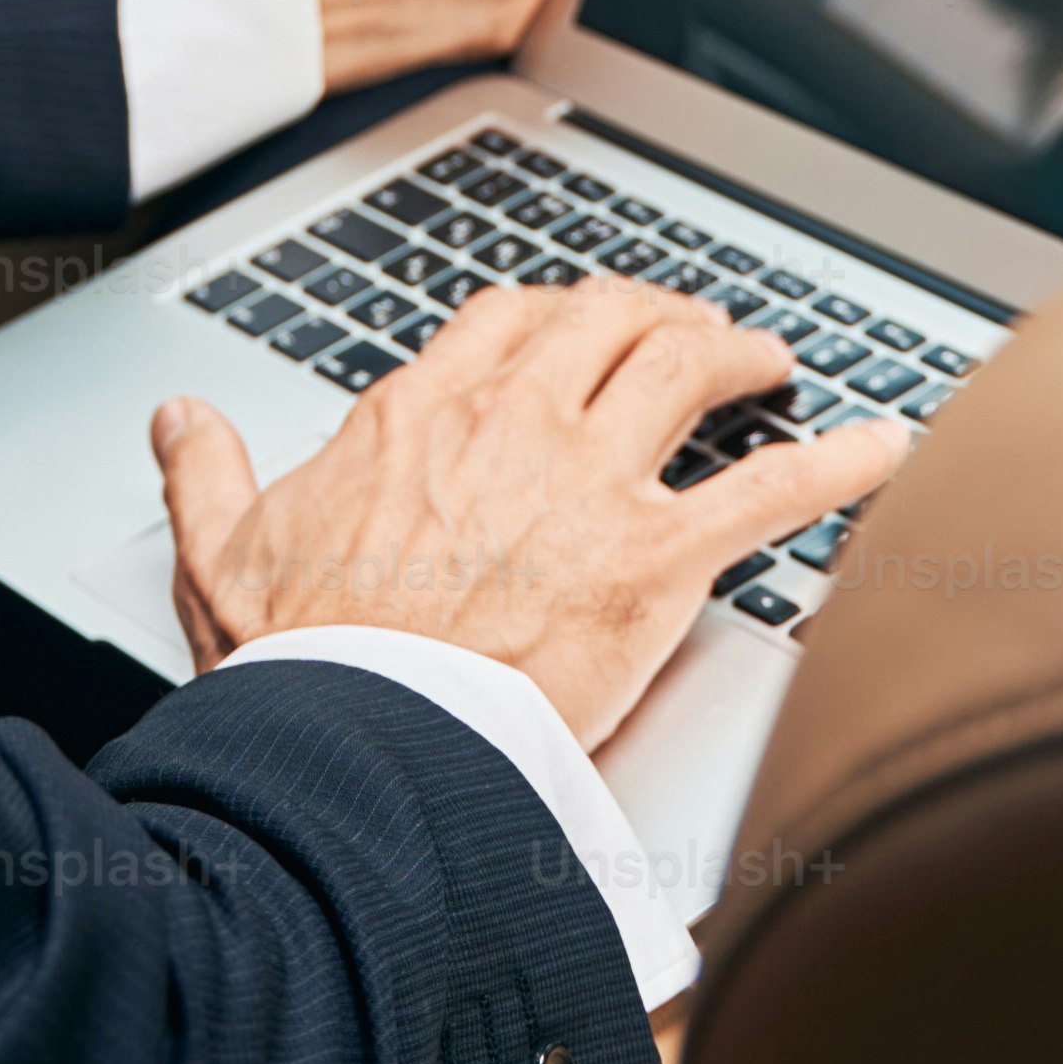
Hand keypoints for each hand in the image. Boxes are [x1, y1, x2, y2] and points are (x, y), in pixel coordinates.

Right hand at [150, 272, 908, 745]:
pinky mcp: (654, 561)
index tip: (578, 325)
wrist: (355, 751)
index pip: (505, 324)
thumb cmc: (297, 668)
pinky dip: (840, 463)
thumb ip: (205, 473)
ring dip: (741, 353)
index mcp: (417, 419)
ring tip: (773, 362)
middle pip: (607, 321)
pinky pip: (771, 489)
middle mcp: (512, 428)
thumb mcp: (219, 556)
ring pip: (686, 368)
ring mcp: (588, 485)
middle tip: (691, 331)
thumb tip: (177, 420)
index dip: (555, 314)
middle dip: (657, 312)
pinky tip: (885, 445)